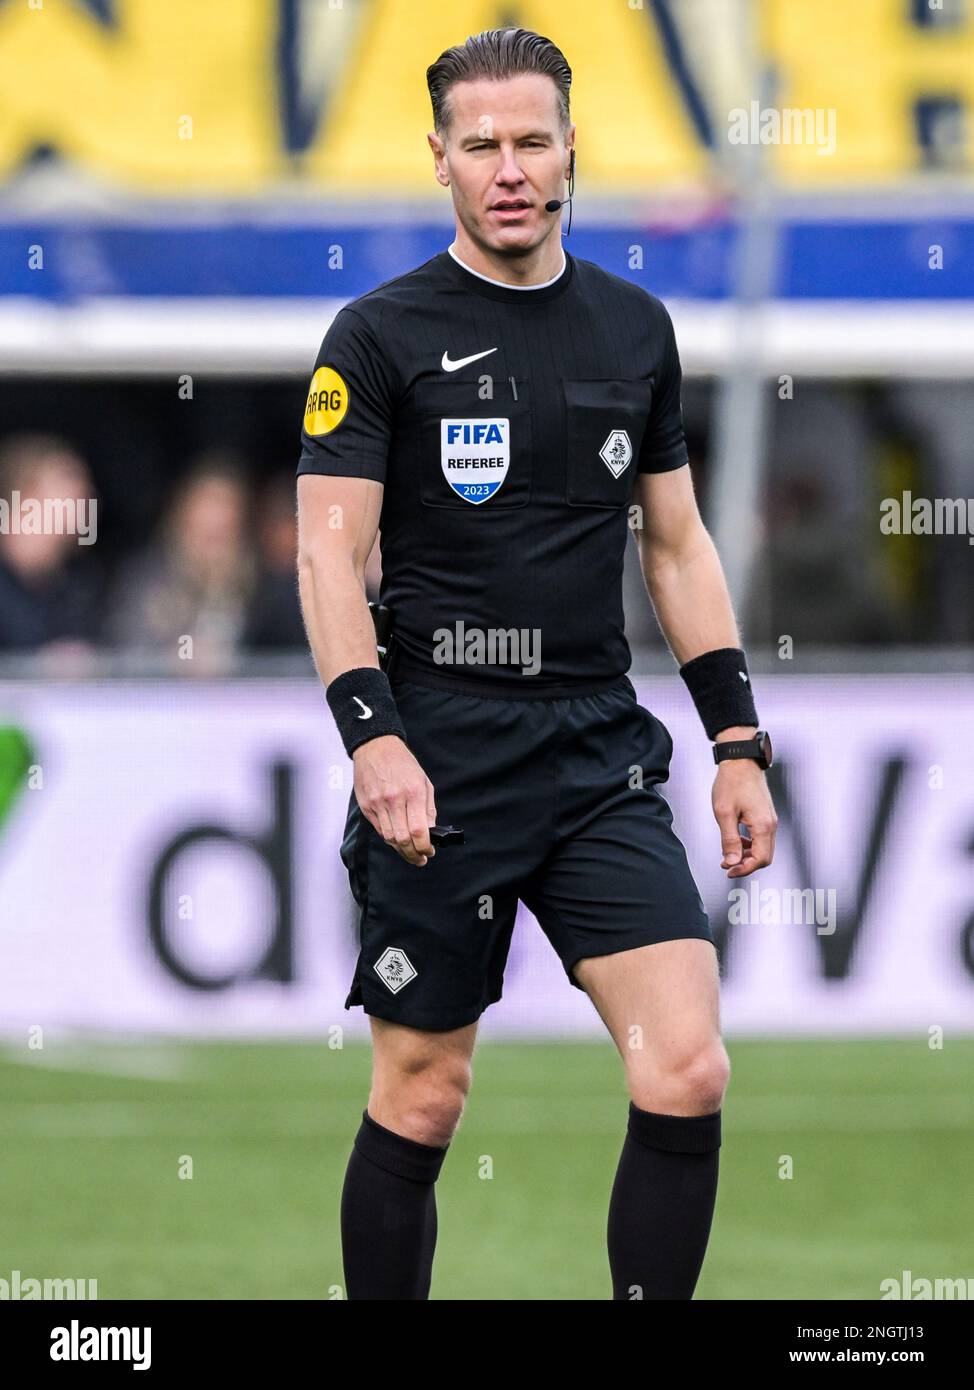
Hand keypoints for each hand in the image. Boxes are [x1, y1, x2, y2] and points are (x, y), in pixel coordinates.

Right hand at [353, 735, 436, 865]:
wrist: (376, 748)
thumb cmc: (402, 763)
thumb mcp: (424, 782)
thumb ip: (428, 808)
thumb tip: (430, 831)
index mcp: (413, 792)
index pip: (419, 831)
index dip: (425, 847)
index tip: (429, 851)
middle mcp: (394, 799)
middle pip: (403, 839)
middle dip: (413, 855)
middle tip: (420, 859)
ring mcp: (378, 804)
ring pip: (389, 838)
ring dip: (401, 850)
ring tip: (410, 852)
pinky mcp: (366, 806)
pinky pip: (379, 829)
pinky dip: (389, 838)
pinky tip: (397, 840)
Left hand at [712, 753, 776, 878]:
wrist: (741, 761)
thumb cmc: (731, 783)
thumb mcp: (724, 813)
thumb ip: (729, 840)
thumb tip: (731, 862)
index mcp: (762, 825)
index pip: (760, 859)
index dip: (744, 869)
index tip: (728, 871)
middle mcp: (771, 824)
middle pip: (765, 856)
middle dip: (746, 864)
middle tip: (726, 864)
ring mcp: (770, 819)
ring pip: (764, 848)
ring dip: (747, 854)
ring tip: (727, 853)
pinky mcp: (766, 815)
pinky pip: (762, 837)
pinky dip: (750, 844)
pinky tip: (735, 840)